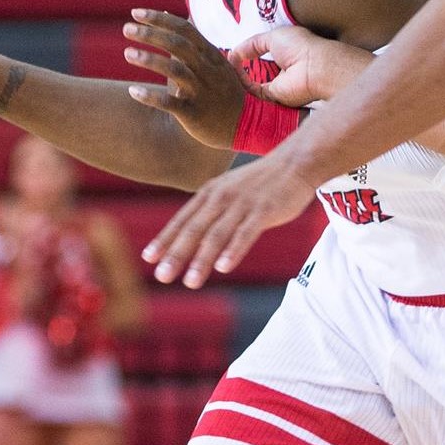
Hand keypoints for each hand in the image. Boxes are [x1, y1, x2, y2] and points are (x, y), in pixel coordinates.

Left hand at [121, 9, 245, 149]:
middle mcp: (206, 70)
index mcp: (210, 55)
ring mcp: (201, 92)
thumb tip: (165, 13)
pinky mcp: (194, 114)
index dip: (159, 19)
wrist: (247, 126)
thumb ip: (188, 39)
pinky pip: (170, 104)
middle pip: (177, 45)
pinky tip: (133, 91)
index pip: (184, 29)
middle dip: (151, 35)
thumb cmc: (223, 90)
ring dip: (149, 60)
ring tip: (127, 53)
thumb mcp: (213, 61)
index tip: (136, 13)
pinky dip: (151, 97)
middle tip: (126, 29)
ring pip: (175, 70)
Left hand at [142, 155, 318, 288]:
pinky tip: (224, 268)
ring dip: (201, 260)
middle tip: (161, 277)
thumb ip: (211, 211)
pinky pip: (246, 234)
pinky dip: (233, 251)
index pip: (182, 219)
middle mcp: (221, 197)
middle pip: (194, 229)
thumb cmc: (260, 182)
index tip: (149, 259)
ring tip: (190, 282)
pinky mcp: (264, 211)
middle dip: (176, 254)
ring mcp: (242, 204)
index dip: (165, 239)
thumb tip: (192, 236)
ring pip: (217, 235)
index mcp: (210, 193)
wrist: (295, 162)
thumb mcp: (229, 190)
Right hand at [231, 26, 374, 108]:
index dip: (246, 55)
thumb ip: (252, 44)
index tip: (232, 53)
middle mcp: (280, 73)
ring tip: (224, 66)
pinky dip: (241, 82)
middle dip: (239, 69)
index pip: (262, 58)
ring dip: (237, 76)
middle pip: (255, 73)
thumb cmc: (300, 47)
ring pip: (251, 84)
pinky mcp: (272, 98)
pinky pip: (252, 91)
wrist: (313, 66)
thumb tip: (233, 53)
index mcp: (284, 56)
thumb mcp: (272, 37)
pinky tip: (232, 70)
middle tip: (224, 63)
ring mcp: (276, 87)